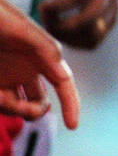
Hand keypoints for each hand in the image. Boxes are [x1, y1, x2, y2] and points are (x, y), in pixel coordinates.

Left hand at [0, 0, 79, 127]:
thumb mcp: (24, 30)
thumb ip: (47, 49)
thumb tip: (65, 74)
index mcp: (41, 56)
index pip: (63, 84)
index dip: (71, 104)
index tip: (73, 125)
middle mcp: (25, 69)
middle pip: (39, 103)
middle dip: (35, 112)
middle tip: (23, 108)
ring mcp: (6, 77)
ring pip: (17, 107)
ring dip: (12, 109)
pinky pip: (0, 105)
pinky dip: (0, 105)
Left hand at [39, 0, 117, 48]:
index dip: (58, 6)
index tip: (42, 6)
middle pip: (90, 19)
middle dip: (64, 27)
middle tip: (46, 22)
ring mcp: (114, 4)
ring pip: (96, 34)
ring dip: (72, 38)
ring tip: (54, 30)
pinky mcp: (113, 15)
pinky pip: (98, 37)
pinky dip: (78, 41)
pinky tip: (64, 33)